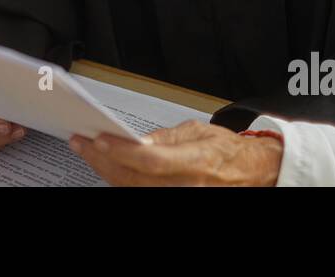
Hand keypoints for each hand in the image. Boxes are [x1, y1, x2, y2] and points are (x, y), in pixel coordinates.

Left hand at [70, 120, 282, 185]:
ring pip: (133, 190)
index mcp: (197, 162)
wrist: (252, 174)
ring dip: (107, 172)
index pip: (150, 159)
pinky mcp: (176, 203)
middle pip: (134, 179)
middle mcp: (188, 186)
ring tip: (89, 153)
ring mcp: (182, 199)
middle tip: (82, 143)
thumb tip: (135, 139)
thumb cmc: (229, 152)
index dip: (121, 151)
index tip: (98, 139)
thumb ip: (166, 137)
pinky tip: (109, 169)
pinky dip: (122, 183)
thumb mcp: (199, 131)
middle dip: (103, 160)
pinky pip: (141, 195)